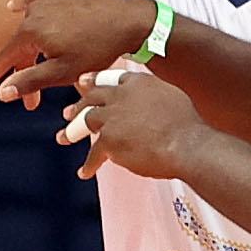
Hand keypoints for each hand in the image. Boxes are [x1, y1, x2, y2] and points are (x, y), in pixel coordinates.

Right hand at [0, 0, 168, 105]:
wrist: (128, 21)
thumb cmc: (96, 49)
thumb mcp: (62, 73)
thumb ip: (29, 82)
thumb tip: (1, 93)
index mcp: (30, 30)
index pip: (7, 55)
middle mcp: (34, 10)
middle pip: (20, 42)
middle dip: (22, 69)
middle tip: (30, 98)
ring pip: (29, 23)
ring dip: (27, 43)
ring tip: (22, 58)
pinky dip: (27, 5)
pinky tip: (15, 6)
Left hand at [56, 63, 199, 181]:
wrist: (186, 144)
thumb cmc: (186, 123)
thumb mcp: (171, 95)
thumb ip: (153, 94)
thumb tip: (151, 99)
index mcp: (136, 82)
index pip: (109, 79)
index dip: (94, 81)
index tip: (84, 82)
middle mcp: (119, 97)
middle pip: (92, 98)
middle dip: (78, 105)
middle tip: (67, 112)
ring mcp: (111, 118)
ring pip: (85, 122)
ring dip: (72, 131)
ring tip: (63, 137)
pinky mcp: (108, 141)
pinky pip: (93, 154)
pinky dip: (88, 164)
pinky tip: (84, 172)